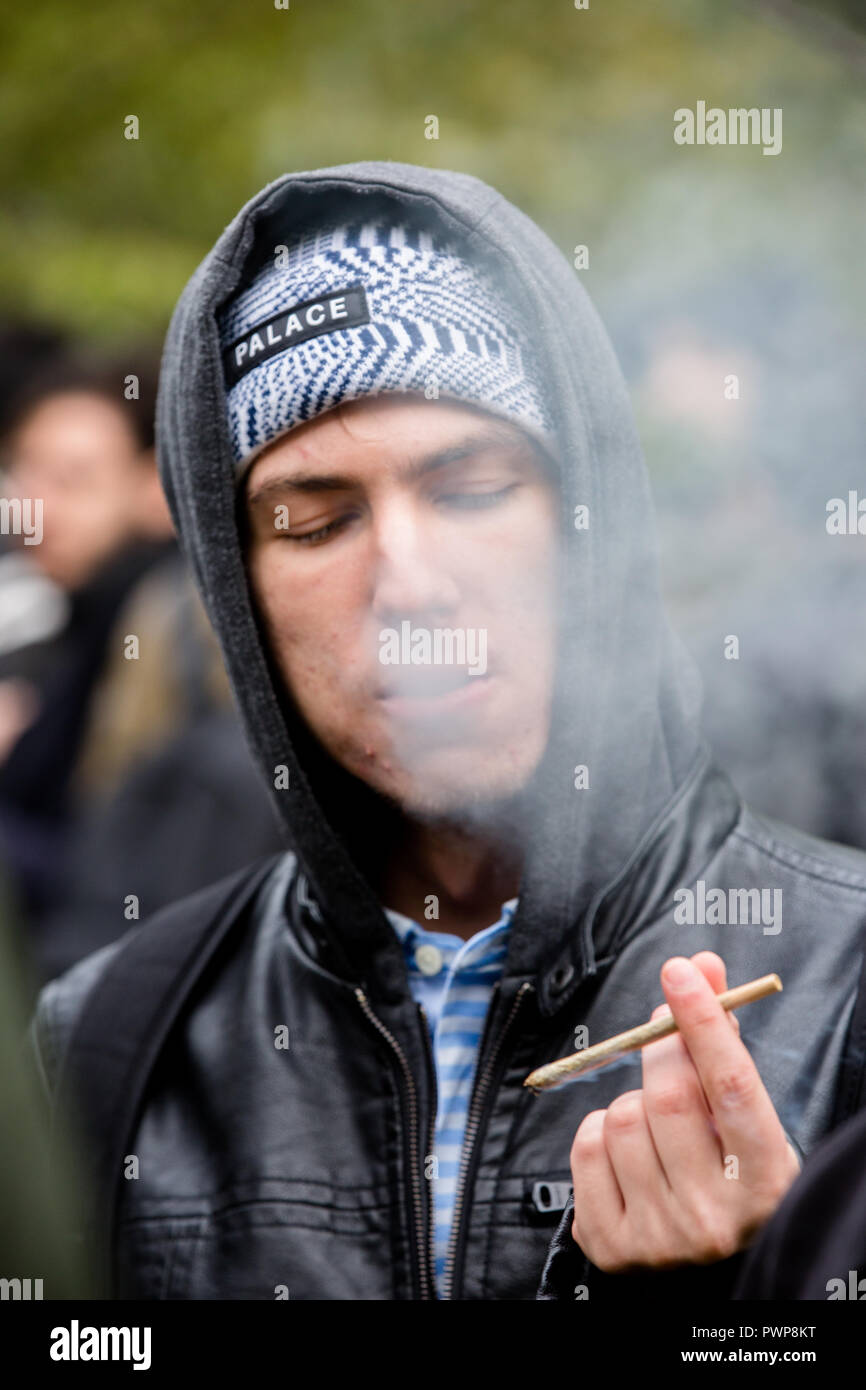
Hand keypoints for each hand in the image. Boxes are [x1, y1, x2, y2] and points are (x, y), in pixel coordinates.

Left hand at [569, 951, 800, 1270]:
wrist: (706, 1268)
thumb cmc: (728, 1175)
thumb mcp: (744, 1121)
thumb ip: (721, 1043)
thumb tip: (701, 967)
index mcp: (763, 1181)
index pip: (731, 1086)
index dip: (704, 1022)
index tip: (682, 972)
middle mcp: (713, 1216)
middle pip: (669, 1095)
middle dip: (661, 1051)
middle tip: (663, 1035)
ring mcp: (659, 1236)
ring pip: (621, 1116)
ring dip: (631, 1103)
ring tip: (657, 1130)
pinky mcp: (609, 1244)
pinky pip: (586, 1145)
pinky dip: (599, 1133)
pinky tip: (627, 1156)